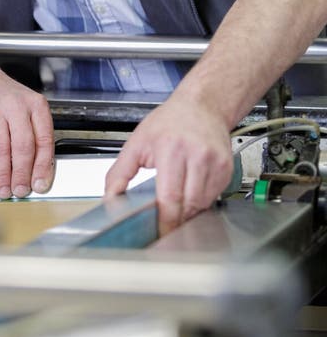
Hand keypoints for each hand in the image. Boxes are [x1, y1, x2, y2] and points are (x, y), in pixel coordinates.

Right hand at [0, 73, 54, 199]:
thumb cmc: (7, 100)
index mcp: (36, 105)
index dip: (42, 166)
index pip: (43, 139)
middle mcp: (15, 106)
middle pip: (22, 146)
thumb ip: (36, 138)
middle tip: (21, 190)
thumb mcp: (29, 110)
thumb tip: (39, 175)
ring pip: (0, 150)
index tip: (40, 184)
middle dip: (21, 174)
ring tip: (4, 191)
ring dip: (2, 176)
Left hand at [104, 94, 233, 234]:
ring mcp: (214, 163)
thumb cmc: (170, 121)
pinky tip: (191, 188)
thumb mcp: (138, 141)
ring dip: (189, 211)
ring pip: (202, 205)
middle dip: (176, 219)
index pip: (170, 198)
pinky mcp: (226, 169)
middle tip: (165, 222)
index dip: (165, 220)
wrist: (203, 105)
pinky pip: (213, 197)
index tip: (158, 231)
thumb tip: (110, 196)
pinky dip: (201, 200)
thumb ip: (120, 172)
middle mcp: (196, 156)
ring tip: (177, 200)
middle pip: (188, 206)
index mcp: (171, 149)